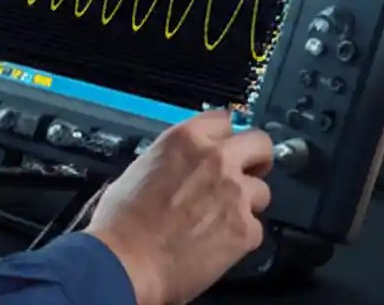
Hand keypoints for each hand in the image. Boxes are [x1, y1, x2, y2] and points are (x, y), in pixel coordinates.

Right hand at [84, 110, 273, 304]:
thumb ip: (172, 161)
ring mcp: (235, 194)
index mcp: (185, 139)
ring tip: (221, 221)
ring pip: (262, 191)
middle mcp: (216, 159)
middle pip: (259, 143)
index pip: (223, 120)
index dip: (225, 137)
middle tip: (245, 174)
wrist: (126, 262)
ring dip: (247, 203)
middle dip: (255, 159)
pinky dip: (240, 237)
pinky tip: (216, 245)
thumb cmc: (121, 223)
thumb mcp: (140, 170)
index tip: (224, 147)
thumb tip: (182, 169)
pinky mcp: (245, 230)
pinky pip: (255, 228)